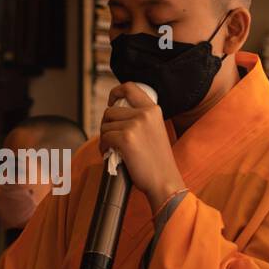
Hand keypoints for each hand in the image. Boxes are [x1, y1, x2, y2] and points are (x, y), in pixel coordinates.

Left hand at [99, 82, 185, 211]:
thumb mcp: (155, 130)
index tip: (111, 103)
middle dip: (106, 125)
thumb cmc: (158, 161)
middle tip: (112, 138)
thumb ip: (141, 119)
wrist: (164, 181)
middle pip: (110, 111)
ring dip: (105, 138)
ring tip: (113, 149)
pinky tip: (111, 155)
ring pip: (105, 125)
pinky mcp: (125, 138)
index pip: (129, 88)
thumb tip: (116, 113)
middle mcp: (145, 113)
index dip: (115, 93)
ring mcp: (135, 125)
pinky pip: (104, 138)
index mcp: (153, 109)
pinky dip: (103, 148)